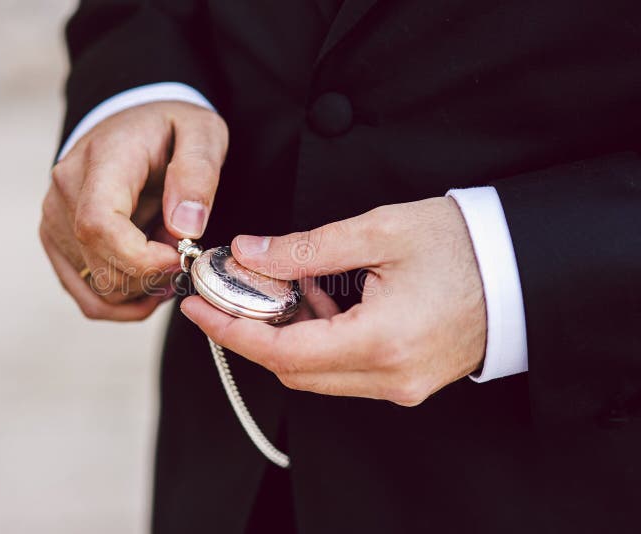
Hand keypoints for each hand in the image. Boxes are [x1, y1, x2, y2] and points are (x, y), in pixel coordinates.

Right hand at [40, 101, 227, 320]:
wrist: (133, 122)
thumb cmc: (169, 129)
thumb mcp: (201, 133)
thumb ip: (197, 174)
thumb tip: (185, 227)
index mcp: (101, 160)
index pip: (99, 225)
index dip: (140, 258)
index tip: (179, 256)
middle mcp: (65, 191)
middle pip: (100, 264)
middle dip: (153, 275)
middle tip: (184, 252)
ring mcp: (54, 220)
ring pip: (98, 288)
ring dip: (143, 288)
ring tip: (168, 256)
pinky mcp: (57, 242)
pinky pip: (87, 296)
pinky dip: (124, 303)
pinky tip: (152, 285)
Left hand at [180, 197, 485, 405]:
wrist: (525, 267)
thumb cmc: (463, 243)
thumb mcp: (378, 231)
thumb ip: (305, 249)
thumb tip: (248, 253)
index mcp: (382, 342)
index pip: (282, 353)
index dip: (232, 330)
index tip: (197, 308)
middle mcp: (389, 377)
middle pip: (294, 369)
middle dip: (253, 331)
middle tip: (230, 290)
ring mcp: (400, 384)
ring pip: (317, 372)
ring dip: (288, 333)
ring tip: (282, 285)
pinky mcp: (406, 379)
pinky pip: (344, 369)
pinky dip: (319, 338)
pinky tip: (319, 298)